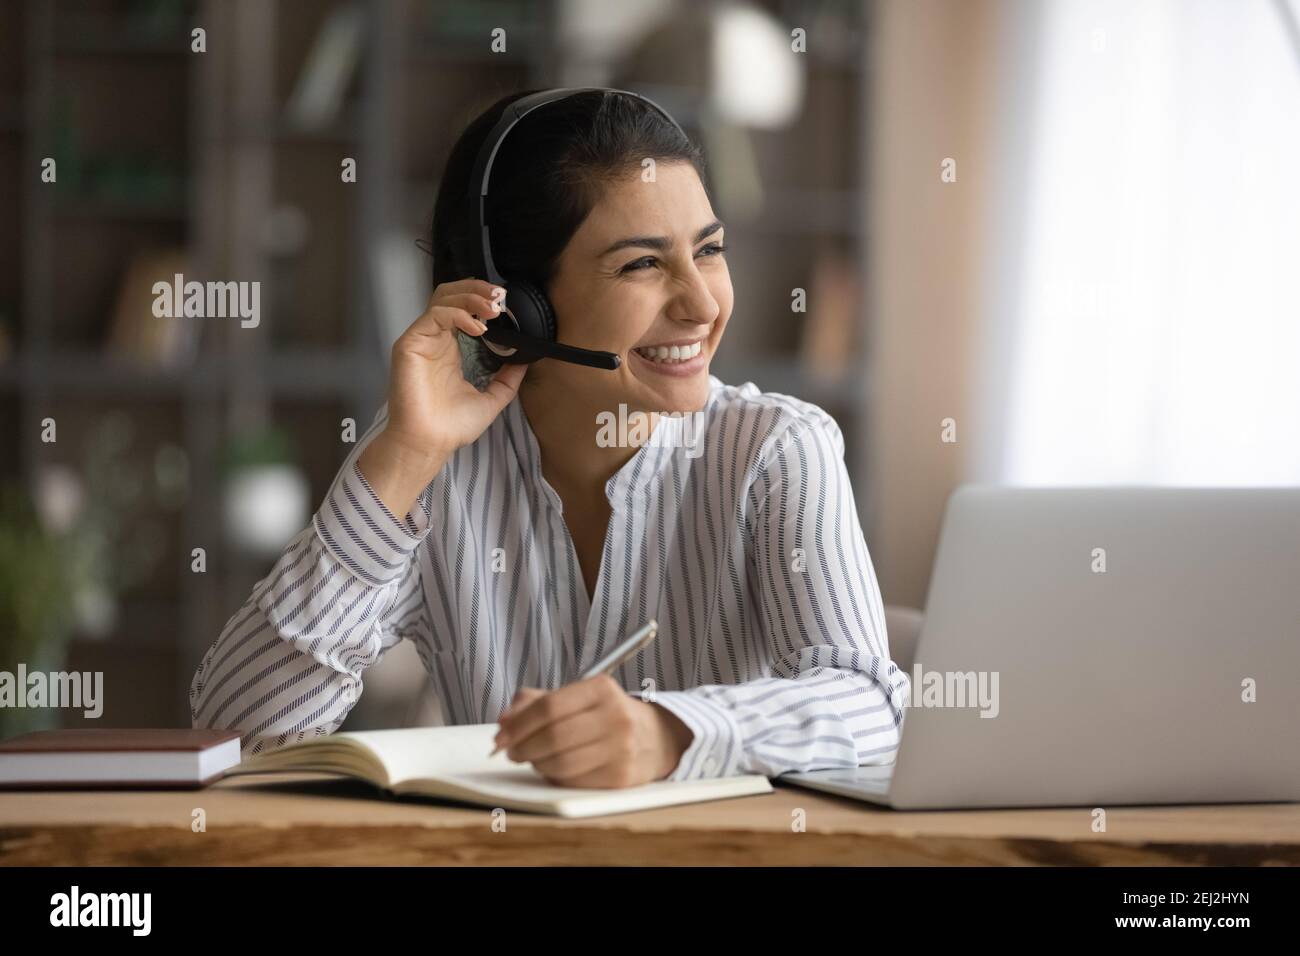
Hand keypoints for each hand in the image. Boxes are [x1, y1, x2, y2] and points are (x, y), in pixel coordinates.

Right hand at [357, 279, 523, 517]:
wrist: (430, 443)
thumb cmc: (451, 426)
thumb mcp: (491, 399)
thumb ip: (507, 380)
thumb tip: (524, 361)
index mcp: (450, 349)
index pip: (462, 309)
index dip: (482, 300)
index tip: (506, 304)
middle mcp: (435, 339)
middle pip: (451, 296)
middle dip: (477, 290)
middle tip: (500, 297)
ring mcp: (421, 340)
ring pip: (442, 299)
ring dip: (470, 298)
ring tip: (492, 309)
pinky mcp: (410, 344)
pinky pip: (434, 316)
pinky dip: (458, 315)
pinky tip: (478, 328)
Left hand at [494, 675, 693, 787]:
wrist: (654, 738)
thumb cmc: (603, 715)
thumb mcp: (576, 697)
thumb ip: (535, 702)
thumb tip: (504, 721)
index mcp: (602, 689)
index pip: (549, 707)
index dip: (518, 724)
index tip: (500, 736)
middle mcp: (615, 717)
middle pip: (553, 737)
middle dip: (522, 747)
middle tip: (510, 751)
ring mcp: (621, 749)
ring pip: (561, 763)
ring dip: (536, 764)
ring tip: (533, 758)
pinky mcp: (621, 777)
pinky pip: (573, 782)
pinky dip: (555, 777)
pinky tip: (555, 769)